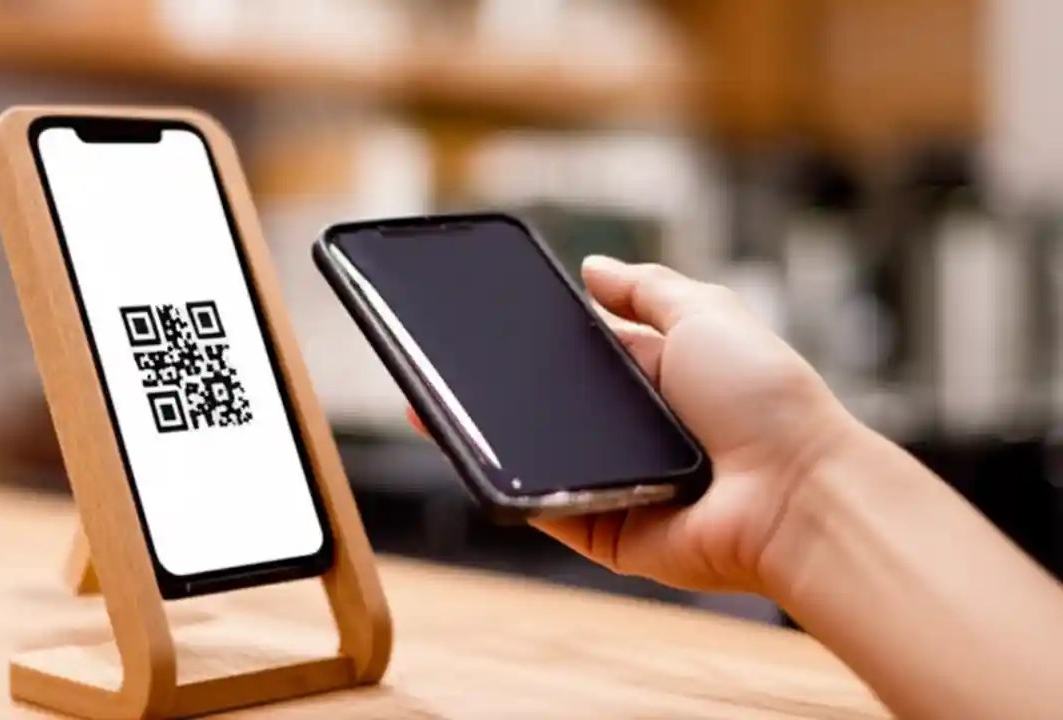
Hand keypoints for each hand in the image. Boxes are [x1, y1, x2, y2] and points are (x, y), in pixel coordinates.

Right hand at [409, 257, 863, 592]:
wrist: (793, 493)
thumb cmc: (766, 400)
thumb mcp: (707, 314)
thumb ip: (648, 287)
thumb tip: (591, 266)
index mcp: (661, 378)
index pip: (586, 355)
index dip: (541, 341)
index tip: (488, 323)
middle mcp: (638, 433)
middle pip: (555, 407)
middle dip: (502, 388)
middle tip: (444, 365)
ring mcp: (619, 484)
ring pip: (539, 457)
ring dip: (492, 437)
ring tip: (436, 407)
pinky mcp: (606, 533)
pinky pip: (546, 509)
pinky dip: (513, 488)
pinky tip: (474, 457)